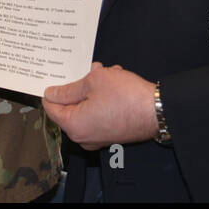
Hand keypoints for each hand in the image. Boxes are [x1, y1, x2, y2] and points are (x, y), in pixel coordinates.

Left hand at [42, 62, 158, 149]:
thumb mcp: (93, 82)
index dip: (53, 90)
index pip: (51, 107)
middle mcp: (84, 137)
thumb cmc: (127, 97)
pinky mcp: (110, 134)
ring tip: (107, 74)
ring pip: (86, 107)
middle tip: (89, 71)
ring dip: (93, 89)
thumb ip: (69, 89)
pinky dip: (102, 99)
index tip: (56, 77)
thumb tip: (51, 94)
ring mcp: (97, 138)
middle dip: (79, 86)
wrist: (157, 111)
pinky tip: (114, 83)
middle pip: (70, 107)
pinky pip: (98, 114)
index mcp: (74, 126)